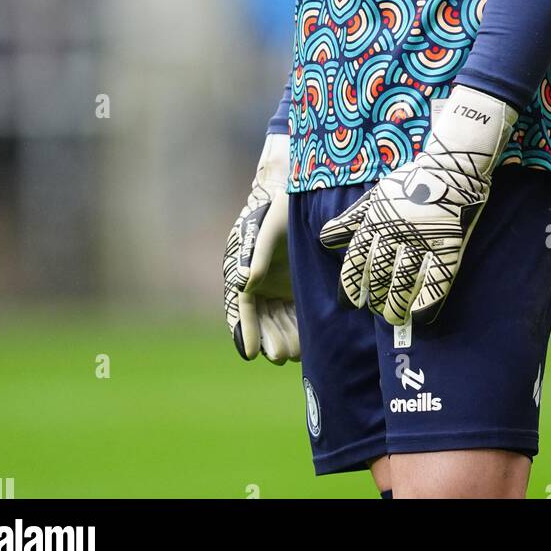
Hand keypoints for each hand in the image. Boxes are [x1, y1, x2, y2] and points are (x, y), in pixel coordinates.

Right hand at [223, 132, 299, 363]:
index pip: (241, 306)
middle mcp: (259, 283)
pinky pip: (296, 316)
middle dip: (267, 339)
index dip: (244, 329)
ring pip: (278, 322)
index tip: (250, 352)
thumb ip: (258, 253)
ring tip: (295, 353)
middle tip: (280, 354)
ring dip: (284, 339)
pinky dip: (300, 331)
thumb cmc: (283, 207)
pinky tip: (308, 344)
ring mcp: (279, 287)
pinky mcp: (298, 289)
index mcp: (245, 268)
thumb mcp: (270, 225)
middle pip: (260, 320)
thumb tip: (245, 284)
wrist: (309, 195)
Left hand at [318, 86, 516, 326]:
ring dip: (397, 306)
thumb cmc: (410, 182)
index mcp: (376, 220)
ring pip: (404, 282)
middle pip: (379, 275)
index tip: (349, 303)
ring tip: (395, 318)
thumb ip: (351, 220)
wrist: (451, 165)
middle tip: (377, 310)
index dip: (350, 285)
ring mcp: (423, 238)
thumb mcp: (375, 197)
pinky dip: (426, 303)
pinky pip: (436, 279)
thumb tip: (325, 240)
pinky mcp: (449, 244)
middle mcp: (396, 231)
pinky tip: (420, 317)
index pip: (356, 259)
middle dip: (375, 298)